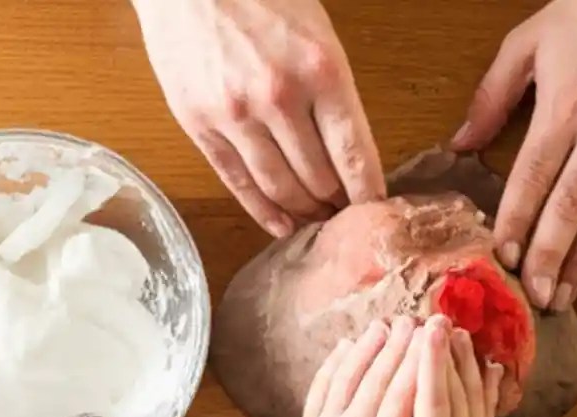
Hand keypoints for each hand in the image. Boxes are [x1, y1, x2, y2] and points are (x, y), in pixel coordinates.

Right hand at [132, 0, 385, 236]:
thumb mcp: (316, 31)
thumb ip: (331, 88)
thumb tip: (347, 147)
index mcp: (321, 70)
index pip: (355, 153)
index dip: (369, 191)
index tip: (377, 209)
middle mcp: (280, 98)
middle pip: (319, 178)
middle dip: (337, 203)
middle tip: (346, 215)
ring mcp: (236, 116)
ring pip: (280, 187)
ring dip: (303, 211)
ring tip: (317, 219)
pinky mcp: (200, 125)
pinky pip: (238, 182)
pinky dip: (262, 211)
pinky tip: (280, 225)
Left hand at [279, 316, 421, 416]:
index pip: (403, 395)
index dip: (418, 364)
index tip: (432, 340)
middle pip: (377, 379)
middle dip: (396, 347)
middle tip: (413, 320)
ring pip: (348, 377)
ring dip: (366, 349)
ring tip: (382, 325)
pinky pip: (320, 388)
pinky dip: (332, 364)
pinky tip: (345, 346)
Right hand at [356, 317, 511, 416]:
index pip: (431, 403)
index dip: (430, 367)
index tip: (427, 336)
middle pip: (452, 388)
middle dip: (444, 351)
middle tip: (437, 315)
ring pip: (470, 393)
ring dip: (464, 360)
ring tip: (458, 328)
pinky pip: (485, 407)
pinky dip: (486, 382)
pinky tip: (489, 363)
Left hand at [452, 0, 576, 309]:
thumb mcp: (524, 45)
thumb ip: (489, 98)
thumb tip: (460, 145)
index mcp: (562, 110)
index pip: (532, 179)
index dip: (517, 222)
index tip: (503, 258)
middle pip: (570, 207)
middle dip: (549, 256)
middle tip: (534, 296)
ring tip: (565, 295)